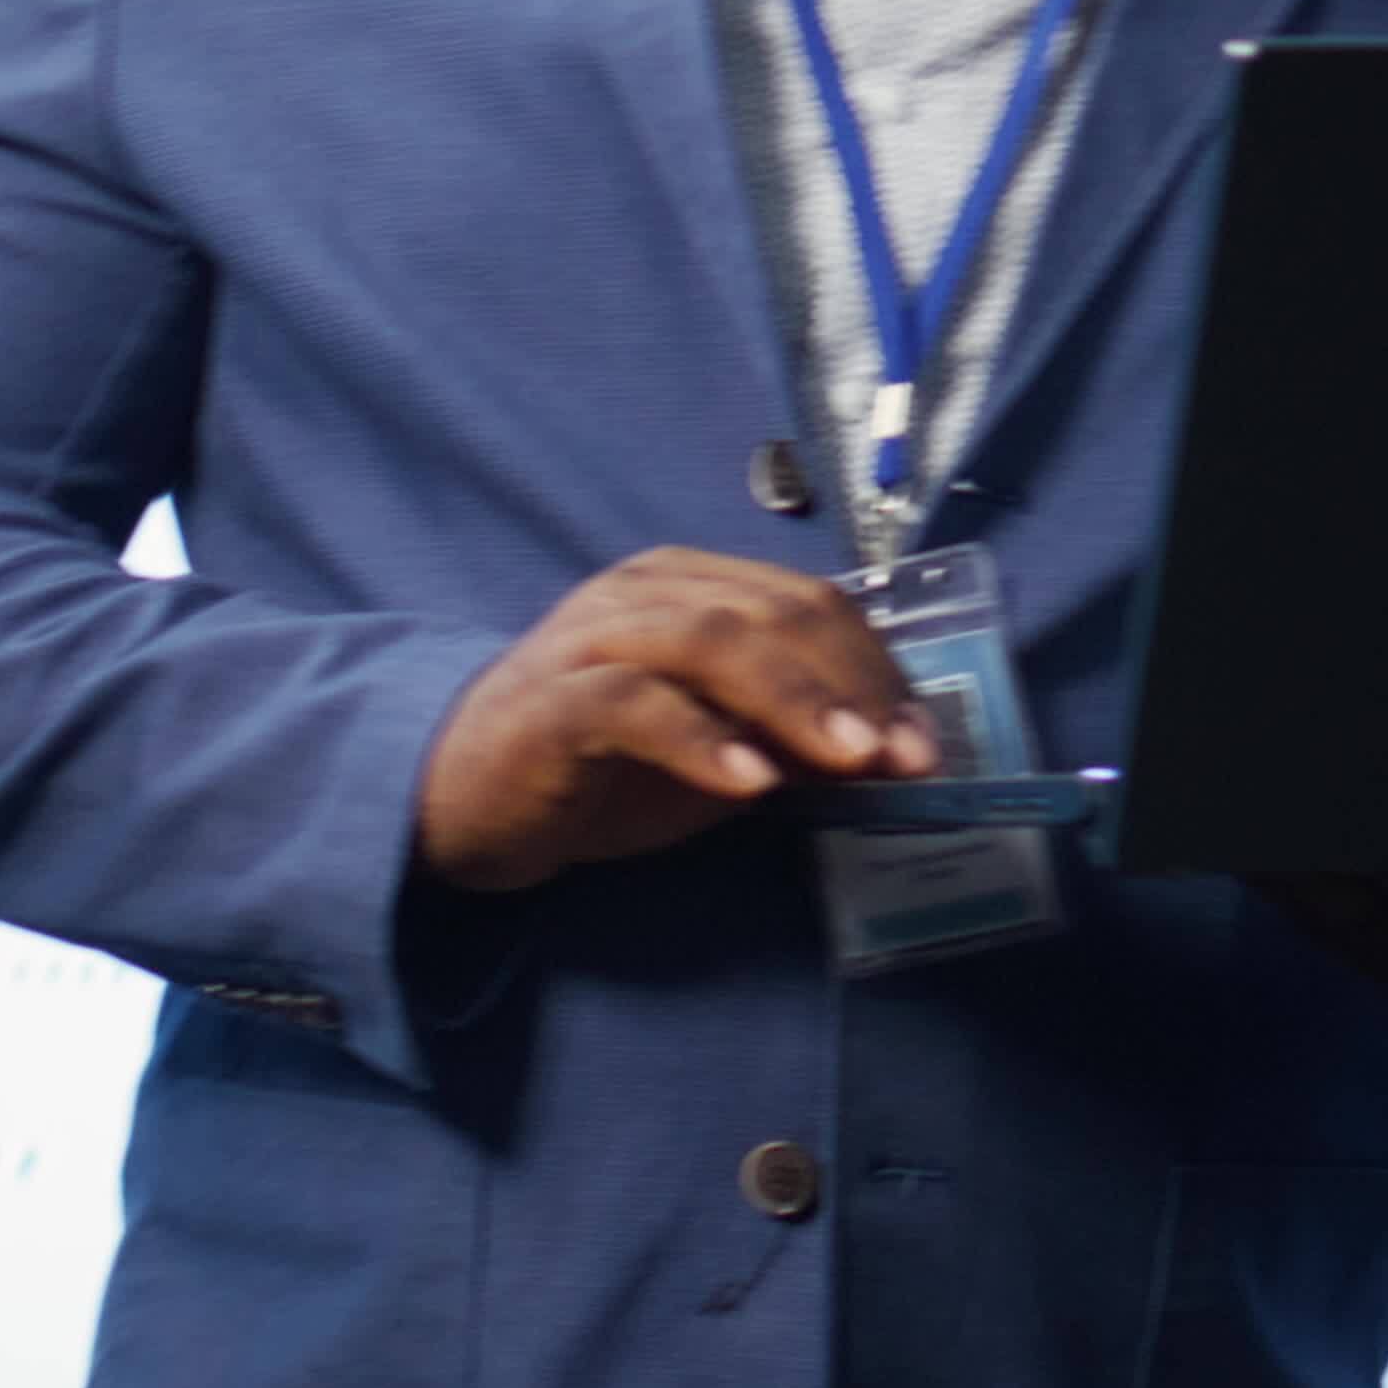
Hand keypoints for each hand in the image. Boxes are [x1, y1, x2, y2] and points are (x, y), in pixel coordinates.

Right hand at [414, 545, 941, 892]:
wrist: (462, 800)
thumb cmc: (600, 770)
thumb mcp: (717, 751)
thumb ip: (791, 739)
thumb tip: (892, 750)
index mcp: (691, 587)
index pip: (807, 603)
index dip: (876, 666)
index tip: (925, 740)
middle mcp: (644, 594)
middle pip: (770, 612)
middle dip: (852, 684)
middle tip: (908, 755)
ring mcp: (593, 641)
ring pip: (709, 640)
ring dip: (793, 699)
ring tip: (852, 758)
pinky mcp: (551, 704)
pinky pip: (631, 705)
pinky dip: (699, 739)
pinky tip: (750, 782)